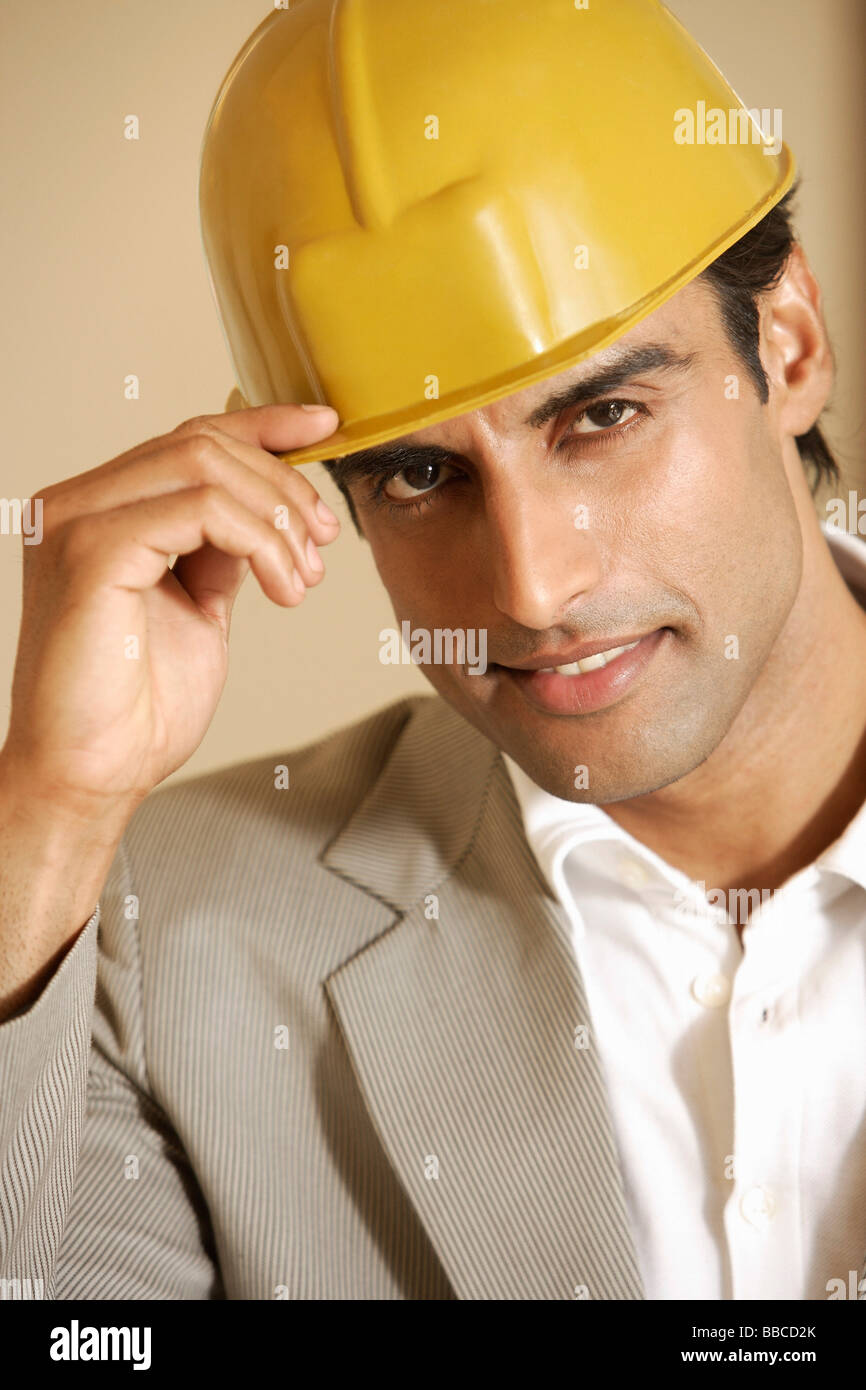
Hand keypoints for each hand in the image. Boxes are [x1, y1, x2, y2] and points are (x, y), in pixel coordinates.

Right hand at [1, 404, 341, 821]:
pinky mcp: (91, 551)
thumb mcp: (196, 606)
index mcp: (97, 512)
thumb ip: (217, 549)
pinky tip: (283, 588)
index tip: (324, 429)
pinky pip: (200, 509)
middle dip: (283, 485)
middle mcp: (76, 504)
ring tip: (303, 576)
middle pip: (201, 442)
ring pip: (204, 465)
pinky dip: (259, 541)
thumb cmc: (137, 710)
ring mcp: (76, 521)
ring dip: (277, 516)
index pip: (185, 437)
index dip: (262, 424)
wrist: (93, 777)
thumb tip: (264, 509)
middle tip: (323, 541)